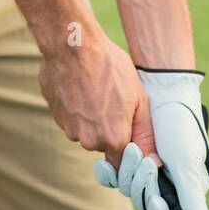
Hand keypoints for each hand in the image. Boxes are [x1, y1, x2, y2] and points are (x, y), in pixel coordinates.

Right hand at [38, 34, 156, 167]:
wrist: (73, 45)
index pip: (122, 164)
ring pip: (85, 131)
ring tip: (95, 90)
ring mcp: (68, 128)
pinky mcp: (55, 115)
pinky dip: (76, 108)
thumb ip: (145, 134)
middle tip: (113, 101)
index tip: (128, 131)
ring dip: (91, 118)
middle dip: (110, 129)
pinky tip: (80, 87)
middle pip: (103, 145)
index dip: (128, 151)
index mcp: (112, 139)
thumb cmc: (110, 67)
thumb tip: (153, 161)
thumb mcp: (138, 98)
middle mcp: (88, 140)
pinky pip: (71, 119)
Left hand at [94, 68, 208, 209]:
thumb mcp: (186, 159)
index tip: (155, 202)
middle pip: (146, 203)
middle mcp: (165, 181)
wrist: (161, 88)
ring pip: (129, 188)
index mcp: (185, 187)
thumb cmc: (179, 124)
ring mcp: (145, 169)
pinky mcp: (128, 156)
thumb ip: (192, 194)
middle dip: (143, 184)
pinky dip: (109, 171)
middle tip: (146, 160)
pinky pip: (114, 175)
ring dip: (128, 172)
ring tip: (132, 148)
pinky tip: (103, 162)